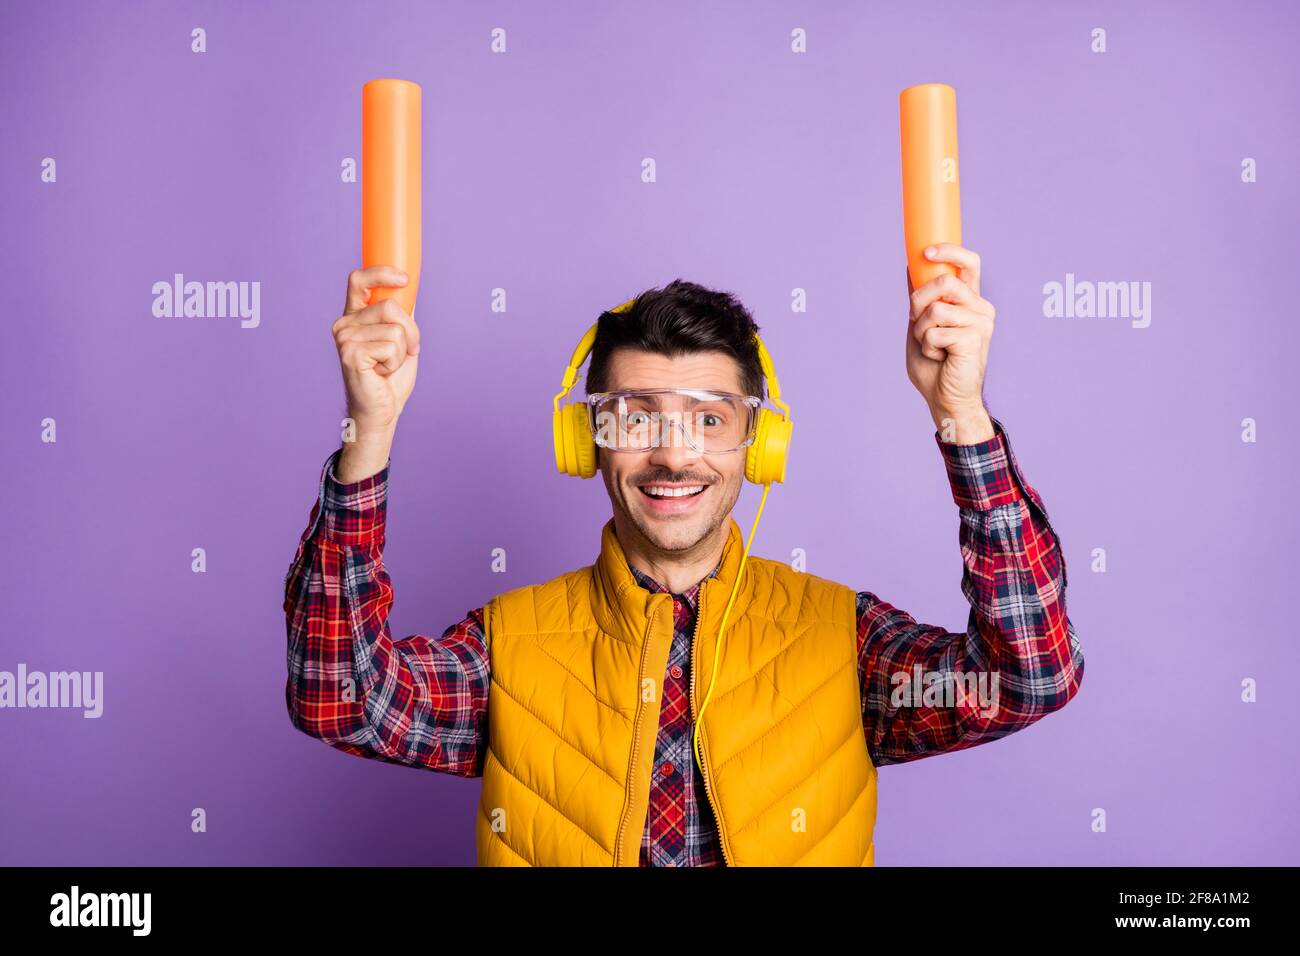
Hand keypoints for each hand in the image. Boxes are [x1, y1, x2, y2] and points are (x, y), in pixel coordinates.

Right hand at [332, 266, 420, 480]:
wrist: (381, 411)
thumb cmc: (390, 378)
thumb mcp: (402, 340)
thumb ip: (402, 315)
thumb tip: (410, 289)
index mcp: (354, 316)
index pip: (359, 281)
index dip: (380, 273)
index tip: (404, 279)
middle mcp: (345, 324)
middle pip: (390, 306)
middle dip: (410, 330)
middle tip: (407, 350)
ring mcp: (345, 339)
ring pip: (395, 328)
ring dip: (403, 350)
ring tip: (390, 365)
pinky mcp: (351, 354)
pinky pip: (391, 346)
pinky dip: (396, 362)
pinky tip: (382, 373)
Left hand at [905, 243, 995, 443]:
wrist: (944, 399)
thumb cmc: (934, 366)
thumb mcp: (921, 326)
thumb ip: (921, 299)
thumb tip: (912, 266)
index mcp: (971, 301)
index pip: (969, 264)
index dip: (950, 251)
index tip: (926, 252)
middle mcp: (980, 308)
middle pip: (945, 282)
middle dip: (919, 301)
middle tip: (917, 323)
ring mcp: (980, 323)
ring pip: (935, 309)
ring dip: (921, 331)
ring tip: (932, 348)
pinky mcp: (974, 340)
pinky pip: (935, 332)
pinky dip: (927, 347)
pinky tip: (940, 358)